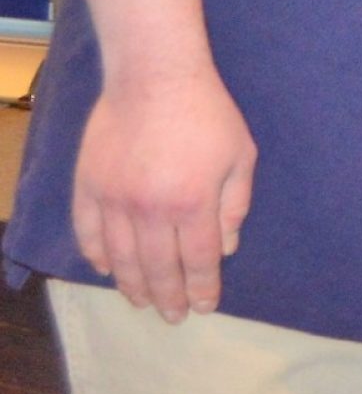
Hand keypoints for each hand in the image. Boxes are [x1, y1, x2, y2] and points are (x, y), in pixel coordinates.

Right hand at [71, 65, 256, 321]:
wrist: (155, 77)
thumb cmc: (207, 113)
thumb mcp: (240, 155)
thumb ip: (235, 204)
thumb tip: (227, 249)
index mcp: (193, 203)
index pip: (198, 261)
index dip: (201, 288)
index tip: (203, 307)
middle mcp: (151, 210)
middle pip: (158, 268)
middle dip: (168, 297)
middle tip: (172, 317)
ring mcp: (115, 200)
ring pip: (121, 258)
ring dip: (132, 285)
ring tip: (143, 302)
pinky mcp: (89, 187)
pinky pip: (88, 233)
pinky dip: (97, 255)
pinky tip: (107, 270)